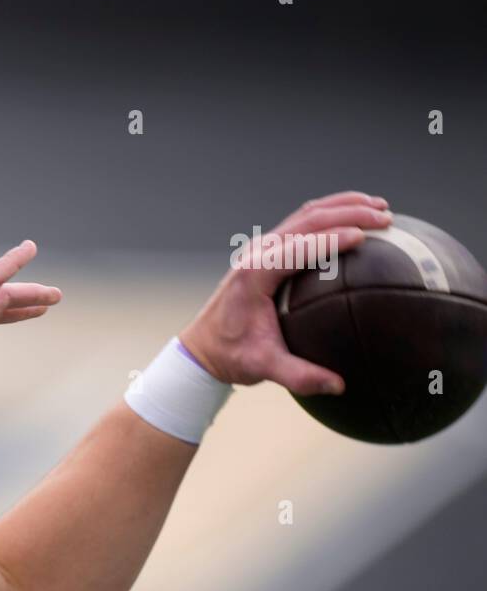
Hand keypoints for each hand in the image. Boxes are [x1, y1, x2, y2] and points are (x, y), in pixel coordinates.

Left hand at [179, 191, 391, 394]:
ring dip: (344, 206)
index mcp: (255, 274)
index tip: (364, 237)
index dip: (330, 238)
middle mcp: (257, 253)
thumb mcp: (262, 368)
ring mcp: (262, 248)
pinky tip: (358, 219)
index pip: (297, 247)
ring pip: (306, 215)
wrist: (204, 347)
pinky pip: (303, 224)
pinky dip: (332, 215)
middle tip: (387, 218)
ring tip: (380, 207)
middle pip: (307, 220)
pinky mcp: (268, 250)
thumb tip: (339, 385)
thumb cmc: (232, 356)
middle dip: (349, 213)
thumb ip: (299, 376)